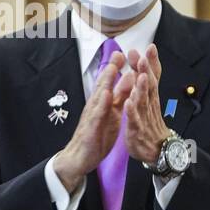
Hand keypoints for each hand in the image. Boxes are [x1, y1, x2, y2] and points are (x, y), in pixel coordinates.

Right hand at [52, 52, 126, 192]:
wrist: (80, 157)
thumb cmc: (97, 134)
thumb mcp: (113, 113)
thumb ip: (119, 97)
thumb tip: (129, 79)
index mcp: (103, 103)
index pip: (110, 82)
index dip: (117, 68)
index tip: (124, 52)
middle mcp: (96, 106)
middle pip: (103, 84)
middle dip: (110, 68)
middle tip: (118, 52)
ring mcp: (92, 116)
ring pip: (99, 96)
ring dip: (105, 82)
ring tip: (112, 68)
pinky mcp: (92, 128)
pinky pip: (98, 115)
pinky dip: (102, 105)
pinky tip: (107, 96)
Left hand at [120, 43, 171, 163]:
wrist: (158, 151)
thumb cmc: (151, 125)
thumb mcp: (151, 102)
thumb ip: (149, 83)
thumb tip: (146, 65)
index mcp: (151, 98)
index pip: (152, 77)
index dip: (152, 63)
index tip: (151, 47)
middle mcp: (150, 105)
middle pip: (149, 86)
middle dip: (147, 71)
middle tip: (144, 56)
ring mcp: (144, 118)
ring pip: (143, 101)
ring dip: (142, 88)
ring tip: (140, 76)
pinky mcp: (138, 131)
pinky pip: (135, 120)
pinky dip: (132, 111)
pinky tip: (129, 102)